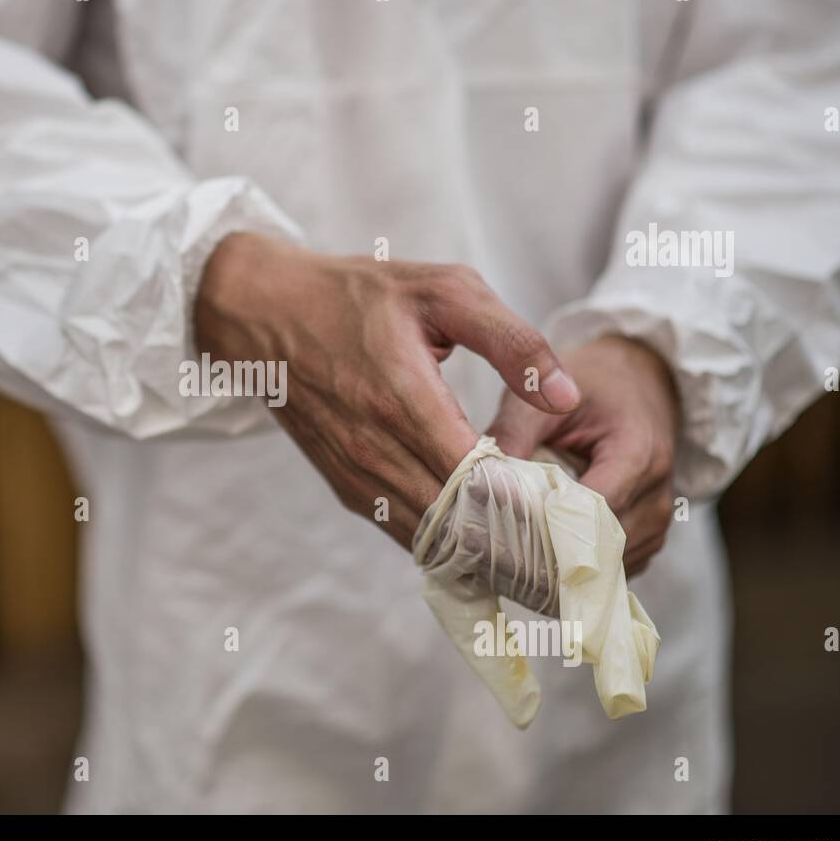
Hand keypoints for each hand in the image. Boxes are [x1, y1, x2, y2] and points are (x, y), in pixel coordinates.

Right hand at [194, 232, 580, 548]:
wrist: (264, 313)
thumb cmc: (358, 294)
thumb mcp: (443, 291)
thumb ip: (512, 342)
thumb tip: (567, 395)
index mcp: (405, 399)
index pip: (480, 482)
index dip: (530, 505)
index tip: (574, 510)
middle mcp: (375, 449)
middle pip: (460, 525)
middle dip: (518, 539)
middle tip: (568, 543)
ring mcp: (356, 475)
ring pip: (433, 540)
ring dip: (484, 549)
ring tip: (537, 548)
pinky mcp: (346, 486)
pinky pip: (405, 534)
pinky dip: (449, 542)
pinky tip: (485, 534)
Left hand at [486, 335, 679, 575]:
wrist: (640, 381)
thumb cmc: (590, 385)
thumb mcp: (543, 399)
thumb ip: (511, 436)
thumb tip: (472, 483)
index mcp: (636, 454)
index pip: (589, 513)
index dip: (542, 529)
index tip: (497, 538)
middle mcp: (656, 493)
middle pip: (599, 546)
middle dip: (547, 554)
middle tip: (495, 558)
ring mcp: (658, 518)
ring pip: (606, 564)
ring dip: (562, 565)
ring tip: (513, 558)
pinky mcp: (650, 533)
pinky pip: (613, 565)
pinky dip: (578, 564)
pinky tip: (542, 554)